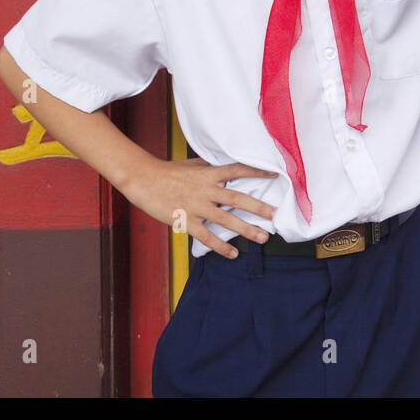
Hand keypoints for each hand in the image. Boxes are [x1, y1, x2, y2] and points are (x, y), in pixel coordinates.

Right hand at [118, 154, 279, 258]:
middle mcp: (206, 190)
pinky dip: (220, 247)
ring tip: (263, 237)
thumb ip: (212, 169)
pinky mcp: (186, 220)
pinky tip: (233, 254)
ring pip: (226, 219)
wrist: (143, 179)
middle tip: (276, 214)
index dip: (257, 172)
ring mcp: (196, 206)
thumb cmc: (169, 171)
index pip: (238, 170)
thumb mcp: (194, 165)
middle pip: (237, 198)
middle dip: (259, 207)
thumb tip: (228, 170)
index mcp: (209, 174)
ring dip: (246, 229)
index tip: (276, 175)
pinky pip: (206, 236)